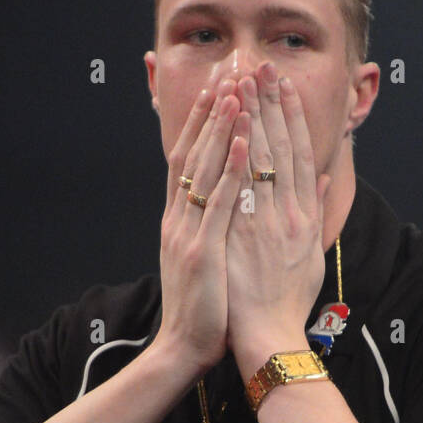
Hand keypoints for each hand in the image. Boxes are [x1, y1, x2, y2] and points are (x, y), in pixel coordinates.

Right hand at [154, 80, 249, 378]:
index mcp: (180, 221)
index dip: (203, 123)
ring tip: (237, 91)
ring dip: (221, 128)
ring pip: (204, 170)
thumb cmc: (204, 310)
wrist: (182, 350)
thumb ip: (217, 229)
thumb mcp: (209, 260)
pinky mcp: (204, 252)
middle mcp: (178, 219)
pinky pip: (219, 203)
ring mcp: (188, 233)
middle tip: (228, 72)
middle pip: (192, 153)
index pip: (189, 160)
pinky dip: (231, 170)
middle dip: (211, 112)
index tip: (219, 89)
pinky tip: (243, 142)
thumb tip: (231, 205)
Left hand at [224, 64, 331, 373]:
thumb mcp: (310, 256)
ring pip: (260, 160)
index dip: (289, 116)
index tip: (281, 85)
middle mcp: (287, 214)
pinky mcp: (245, 237)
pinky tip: (235, 128)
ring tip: (244, 80)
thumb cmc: (286, 303)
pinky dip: (240, 158)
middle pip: (279, 148)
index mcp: (302, 216)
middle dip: (269, 104)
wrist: (271, 338)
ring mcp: (266, 223)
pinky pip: (242, 189)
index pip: (296, 154)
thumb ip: (313, 213)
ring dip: (252, 117)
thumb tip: (318, 180)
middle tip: (261, 64)